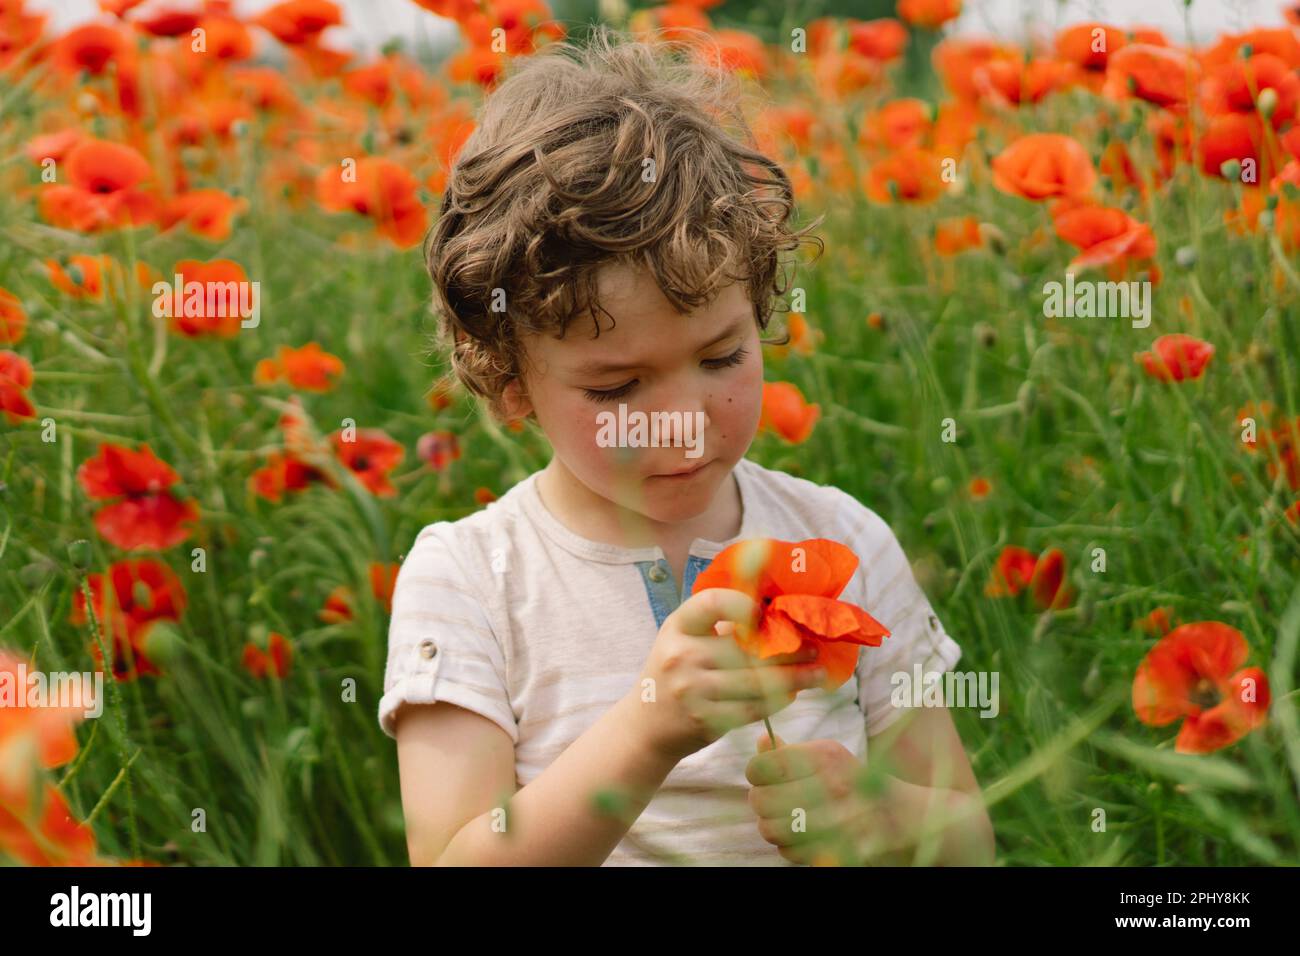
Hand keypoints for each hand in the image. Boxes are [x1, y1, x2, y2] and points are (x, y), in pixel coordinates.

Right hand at [626, 588, 826, 762]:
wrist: (646, 725)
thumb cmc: (675, 673)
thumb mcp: (683, 639)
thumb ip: (719, 626)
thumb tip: (778, 612)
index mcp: (678, 627)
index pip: (711, 603)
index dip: (742, 603)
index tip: (768, 611)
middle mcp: (681, 656)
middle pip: (747, 649)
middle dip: (790, 650)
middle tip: (816, 648)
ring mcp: (692, 691)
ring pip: (756, 682)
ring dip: (794, 678)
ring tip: (817, 674)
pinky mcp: (705, 720)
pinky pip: (752, 709)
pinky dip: (777, 701)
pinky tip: (792, 694)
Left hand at [746, 734, 905, 865]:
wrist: (909, 818)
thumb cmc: (858, 783)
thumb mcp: (831, 758)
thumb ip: (792, 752)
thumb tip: (761, 744)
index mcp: (825, 757)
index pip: (762, 766)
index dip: (756, 773)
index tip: (764, 778)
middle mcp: (832, 786)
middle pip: (761, 800)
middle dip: (761, 803)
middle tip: (772, 803)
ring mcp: (838, 822)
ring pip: (771, 829)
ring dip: (773, 827)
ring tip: (788, 821)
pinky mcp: (841, 850)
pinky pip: (790, 852)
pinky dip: (791, 847)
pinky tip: (805, 837)